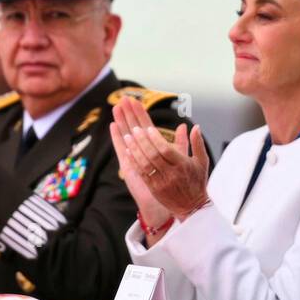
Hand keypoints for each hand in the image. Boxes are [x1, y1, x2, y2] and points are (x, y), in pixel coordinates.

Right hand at [109, 99, 172, 237]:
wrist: (172, 202)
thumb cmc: (179, 182)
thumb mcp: (184, 160)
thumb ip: (183, 143)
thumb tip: (185, 126)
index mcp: (156, 148)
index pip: (147, 126)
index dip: (141, 113)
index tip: (136, 100)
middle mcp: (143, 151)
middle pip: (134, 127)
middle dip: (129, 113)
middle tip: (123, 97)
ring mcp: (135, 158)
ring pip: (127, 135)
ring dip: (122, 121)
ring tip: (116, 107)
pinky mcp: (130, 166)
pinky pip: (122, 149)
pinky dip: (117, 138)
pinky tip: (113, 126)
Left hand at [111, 98, 209, 222]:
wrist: (192, 207)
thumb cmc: (197, 182)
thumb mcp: (202, 161)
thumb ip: (197, 143)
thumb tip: (195, 127)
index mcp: (183, 165)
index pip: (166, 150)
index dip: (156, 139)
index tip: (149, 129)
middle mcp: (172, 174)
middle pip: (153, 155)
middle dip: (142, 141)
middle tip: (135, 129)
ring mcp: (161, 182)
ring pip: (145, 164)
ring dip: (135, 149)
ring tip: (128, 137)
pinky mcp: (154, 189)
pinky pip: (141, 174)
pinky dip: (134, 162)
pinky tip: (128, 152)